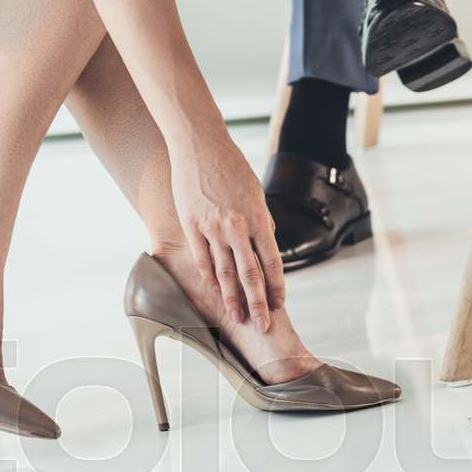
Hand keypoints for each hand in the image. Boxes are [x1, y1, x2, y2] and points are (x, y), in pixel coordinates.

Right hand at [169, 133, 284, 330]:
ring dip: (232, 299)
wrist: (201, 145)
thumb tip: (265, 247)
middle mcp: (238, 228)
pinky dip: (210, 278)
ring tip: (238, 318)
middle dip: (258, 304)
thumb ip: (261, 223)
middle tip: (263, 326)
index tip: (280, 305)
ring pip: (225, 273)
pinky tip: (215, 293)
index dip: (277, 287)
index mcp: (259, 219)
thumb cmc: (232, 168)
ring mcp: (213, 228)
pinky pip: (202, 260)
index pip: (272, 262)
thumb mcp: (256, 195)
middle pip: (251, 275)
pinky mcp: (192, 226)